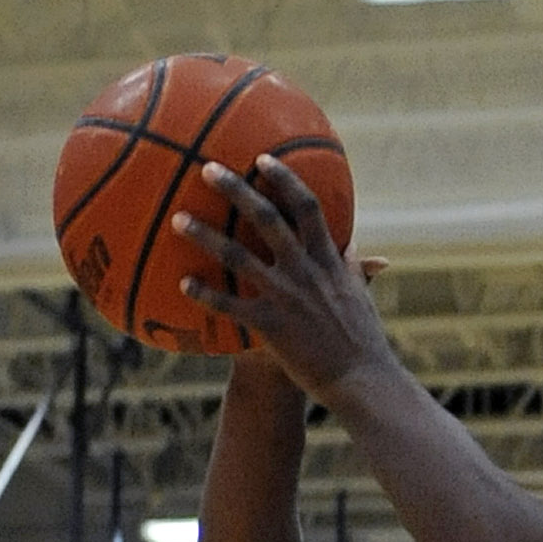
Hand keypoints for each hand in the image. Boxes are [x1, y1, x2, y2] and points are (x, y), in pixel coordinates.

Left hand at [175, 158, 390, 404]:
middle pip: (266, 218)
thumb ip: (355, 268)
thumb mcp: (362, 298)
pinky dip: (206, 295)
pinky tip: (183, 284)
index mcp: (327, 260)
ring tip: (178, 219)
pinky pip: (231, 307)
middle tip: (206, 169)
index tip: (262, 159)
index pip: (306, 207)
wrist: (363, 382)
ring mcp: (287, 297)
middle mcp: (304, 271)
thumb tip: (359, 247)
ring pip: (238, 257)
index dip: (284, 179)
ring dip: (205, 236)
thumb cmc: (364, 343)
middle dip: (235, 190)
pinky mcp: (272, 327)